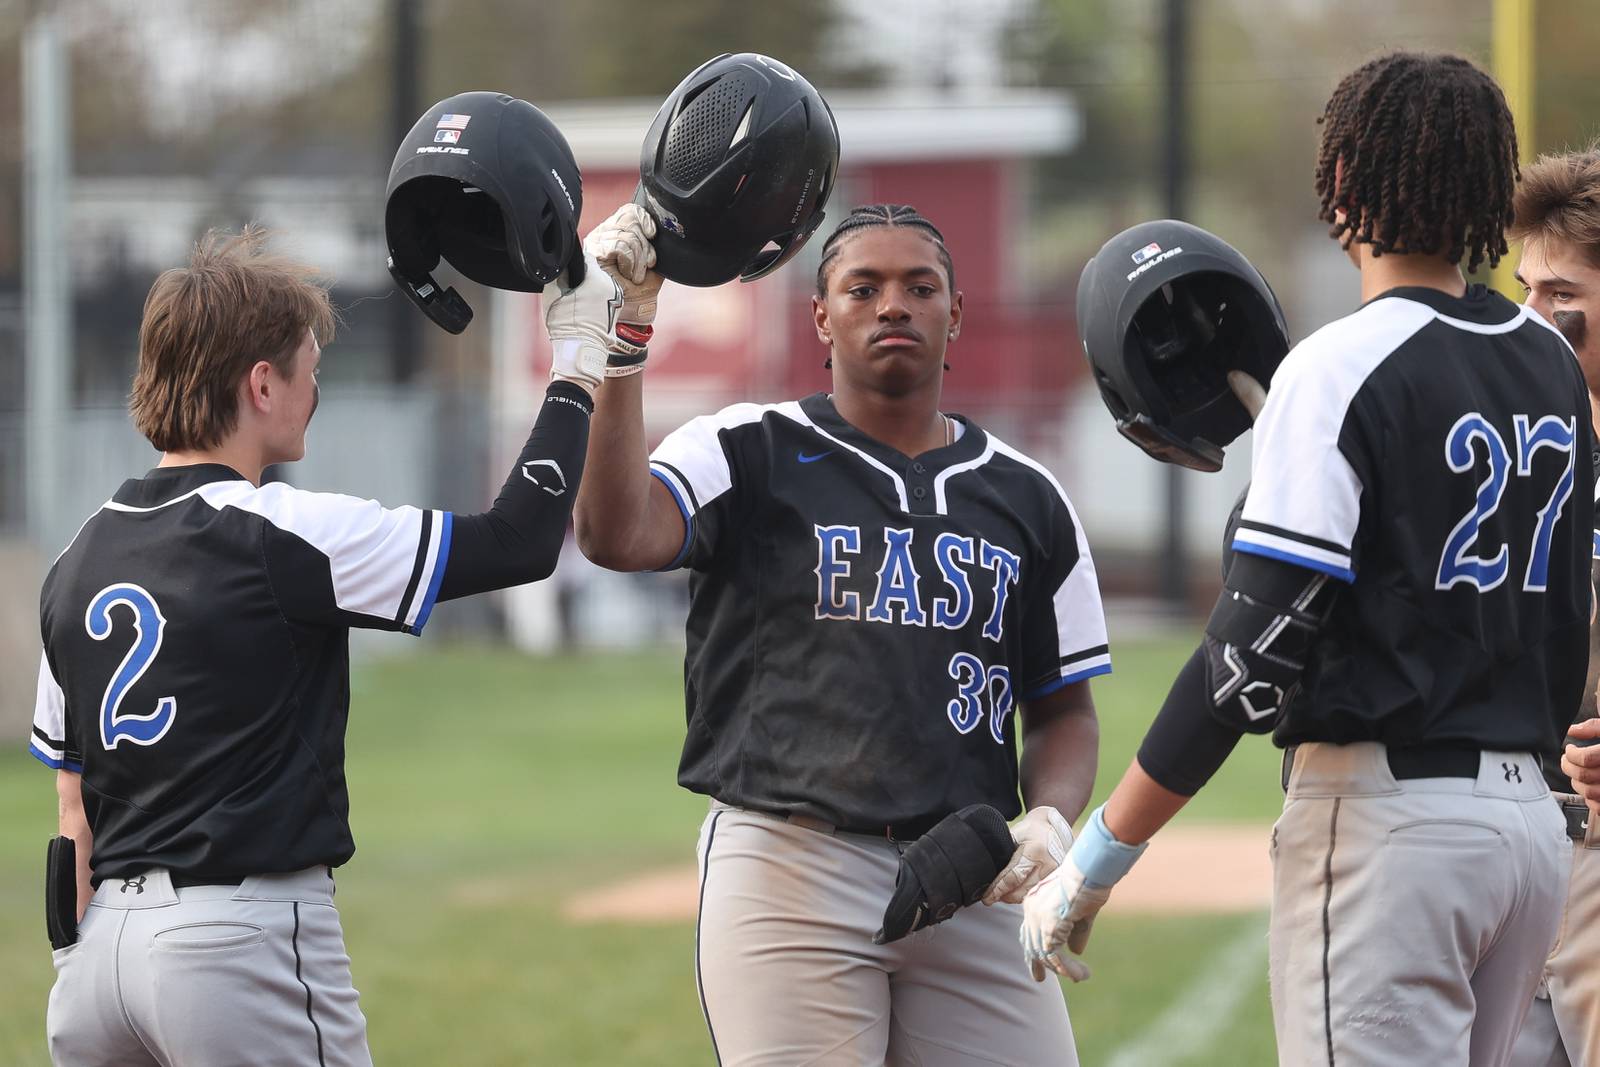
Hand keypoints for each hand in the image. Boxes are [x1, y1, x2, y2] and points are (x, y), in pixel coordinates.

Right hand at [543, 251, 620, 395]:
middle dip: (582, 276)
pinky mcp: (617, 310)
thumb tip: (562, 264)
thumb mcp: (554, 293)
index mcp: (598, 279)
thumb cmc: (566, 324)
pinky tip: (584, 309)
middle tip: (568, 287)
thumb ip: (559, 273)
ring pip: (600, 285)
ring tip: (576, 300)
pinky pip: (605, 298)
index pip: (586, 257)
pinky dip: (596, 299)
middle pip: (594, 272)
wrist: (580, 350)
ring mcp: (617, 299)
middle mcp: (612, 286)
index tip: (566, 266)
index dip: (574, 260)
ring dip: (590, 288)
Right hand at [584, 204, 663, 327]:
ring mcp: (597, 241)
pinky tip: (626, 274)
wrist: (627, 313)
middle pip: (630, 219)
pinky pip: (620, 245)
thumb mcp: (652, 265)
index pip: (630, 211)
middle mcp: (604, 234)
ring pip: (628, 234)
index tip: (653, 234)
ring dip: (638, 260)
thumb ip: (654, 246)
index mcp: (617, 233)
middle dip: (645, 245)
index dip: (644, 219)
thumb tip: (661, 231)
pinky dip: (630, 262)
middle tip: (644, 266)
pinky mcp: (594, 251)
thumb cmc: (637, 292)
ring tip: (634, 276)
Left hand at [983, 805, 1071, 904]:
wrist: (1054, 827)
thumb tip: (988, 870)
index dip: (998, 889)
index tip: (987, 896)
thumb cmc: (1032, 829)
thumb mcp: (1015, 834)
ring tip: (1001, 895)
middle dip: (1003, 896)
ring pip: (1028, 895)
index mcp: (1035, 852)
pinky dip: (1023, 894)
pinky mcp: (1056, 880)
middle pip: (1021, 891)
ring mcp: (1054, 875)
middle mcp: (1048, 866)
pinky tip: (1014, 892)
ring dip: (1012, 897)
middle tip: (990, 897)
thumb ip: (1003, 851)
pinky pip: (1036, 892)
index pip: (1013, 877)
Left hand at [1019, 858, 1106, 982]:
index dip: (1032, 949)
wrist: (1092, 869)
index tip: (1038, 965)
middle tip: (1039, 979)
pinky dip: (1066, 968)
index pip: (1028, 931)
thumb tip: (1076, 951)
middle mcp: (1032, 909)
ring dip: (1062, 969)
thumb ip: (1076, 932)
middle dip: (1036, 964)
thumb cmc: (1089, 883)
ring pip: (1042, 953)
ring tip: (1080, 976)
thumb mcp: (1080, 911)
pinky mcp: (1049, 925)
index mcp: (1036, 902)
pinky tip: (1079, 973)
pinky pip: (1053, 955)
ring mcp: (1038, 917)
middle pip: (1029, 943)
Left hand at [1562, 718, 1599, 816]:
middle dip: (1569, 767)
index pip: (1586, 758)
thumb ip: (1595, 727)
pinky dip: (1591, 800)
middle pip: (1584, 776)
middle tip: (1568, 760)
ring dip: (1577, 783)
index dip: (1572, 753)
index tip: (1570, 749)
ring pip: (1590, 793)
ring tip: (1577, 773)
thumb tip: (1573, 730)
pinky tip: (1591, 787)